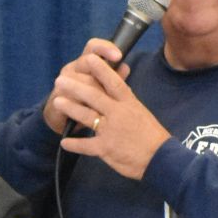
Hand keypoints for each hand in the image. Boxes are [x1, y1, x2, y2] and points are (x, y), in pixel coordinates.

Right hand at [42, 38, 130, 133]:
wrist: (63, 121)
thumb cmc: (86, 103)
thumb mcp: (103, 90)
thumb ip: (113, 79)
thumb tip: (125, 67)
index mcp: (84, 63)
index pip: (93, 47)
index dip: (105, 48)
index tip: (119, 56)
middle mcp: (72, 68)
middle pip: (87, 62)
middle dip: (103, 73)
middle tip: (116, 84)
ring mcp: (62, 82)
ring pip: (83, 81)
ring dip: (97, 92)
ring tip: (107, 104)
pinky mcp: (57, 98)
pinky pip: (73, 99)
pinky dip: (85, 106)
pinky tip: (95, 112)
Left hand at [53, 47, 170, 179]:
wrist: (161, 159)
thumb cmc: (152, 135)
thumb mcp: (140, 112)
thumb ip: (125, 100)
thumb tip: (117, 85)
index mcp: (129, 103)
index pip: (114, 82)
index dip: (101, 69)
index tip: (88, 58)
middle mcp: (118, 114)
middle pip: (94, 96)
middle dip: (75, 87)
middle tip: (60, 80)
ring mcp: (111, 131)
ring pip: (87, 116)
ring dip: (70, 108)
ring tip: (57, 102)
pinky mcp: (106, 148)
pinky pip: (85, 145)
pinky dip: (74, 144)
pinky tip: (64, 142)